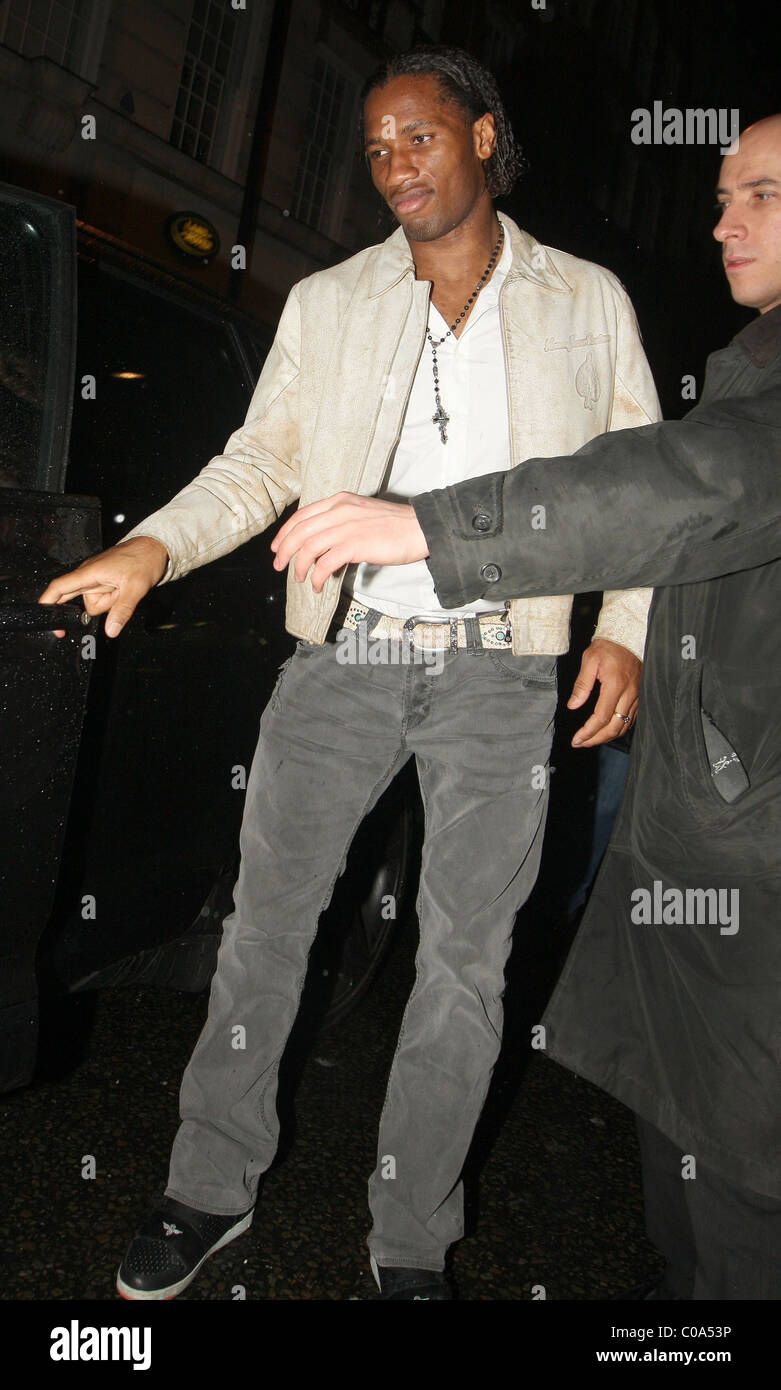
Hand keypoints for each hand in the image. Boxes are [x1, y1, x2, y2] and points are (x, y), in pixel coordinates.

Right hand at [37, 536, 168, 637]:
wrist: (153, 547)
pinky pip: (101, 598)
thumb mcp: (135, 588)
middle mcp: (87, 575)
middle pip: (80, 603)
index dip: (48, 604)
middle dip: (100, 605)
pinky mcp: (101, 581)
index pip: (59, 587)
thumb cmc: (143, 560)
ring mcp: (94, 578)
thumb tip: (111, 631)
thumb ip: (122, 611)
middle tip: (119, 593)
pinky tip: (121, 589)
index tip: (46, 620)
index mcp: (89, 573)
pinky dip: (111, 598)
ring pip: (94, 603)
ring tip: (124, 587)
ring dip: (110, 601)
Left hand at [271, 493, 427, 591]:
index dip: (285, 533)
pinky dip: (317, 576)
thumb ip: (341, 522)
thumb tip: (324, 545)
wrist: (420, 527)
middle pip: (300, 531)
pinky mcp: (355, 544)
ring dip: (299, 566)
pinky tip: (317, 584)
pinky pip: (325, 562)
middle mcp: (339, 511)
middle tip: (279, 566)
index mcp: (339, 501)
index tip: (278, 547)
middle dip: (285, 551)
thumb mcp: (362, 512)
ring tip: (299, 578)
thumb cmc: (395, 524)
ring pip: (309, 547)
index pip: (302, 515)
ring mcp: (347, 527)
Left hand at [567, 638, 640, 747]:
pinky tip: (607, 730)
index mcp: (616, 685)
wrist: (628, 637)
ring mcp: (637, 696)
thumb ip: (582, 685)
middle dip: (596, 739)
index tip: (576, 739)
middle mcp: (629, 693)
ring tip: (591, 739)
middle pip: (614, 727)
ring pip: (624, 725)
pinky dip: (619, 728)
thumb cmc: (607, 647)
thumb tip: (573, 705)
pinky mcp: (640, 696)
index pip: (601, 717)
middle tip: (581, 743)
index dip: (588, 732)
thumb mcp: (590, 661)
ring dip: (607, 736)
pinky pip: (631, 719)